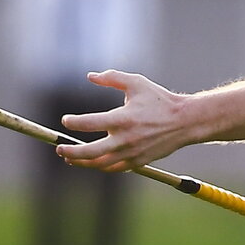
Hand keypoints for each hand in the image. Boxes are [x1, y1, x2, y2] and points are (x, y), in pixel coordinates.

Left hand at [57, 71, 188, 170]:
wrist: (185, 122)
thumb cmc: (160, 100)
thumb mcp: (136, 82)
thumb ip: (112, 77)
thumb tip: (90, 76)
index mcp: (122, 118)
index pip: (88, 123)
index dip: (73, 122)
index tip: (66, 120)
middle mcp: (125, 138)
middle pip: (89, 151)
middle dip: (71, 151)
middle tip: (60, 148)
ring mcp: (131, 153)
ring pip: (99, 164)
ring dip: (82, 162)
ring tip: (70, 158)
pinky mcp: (138, 162)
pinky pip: (114, 168)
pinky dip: (100, 166)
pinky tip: (92, 162)